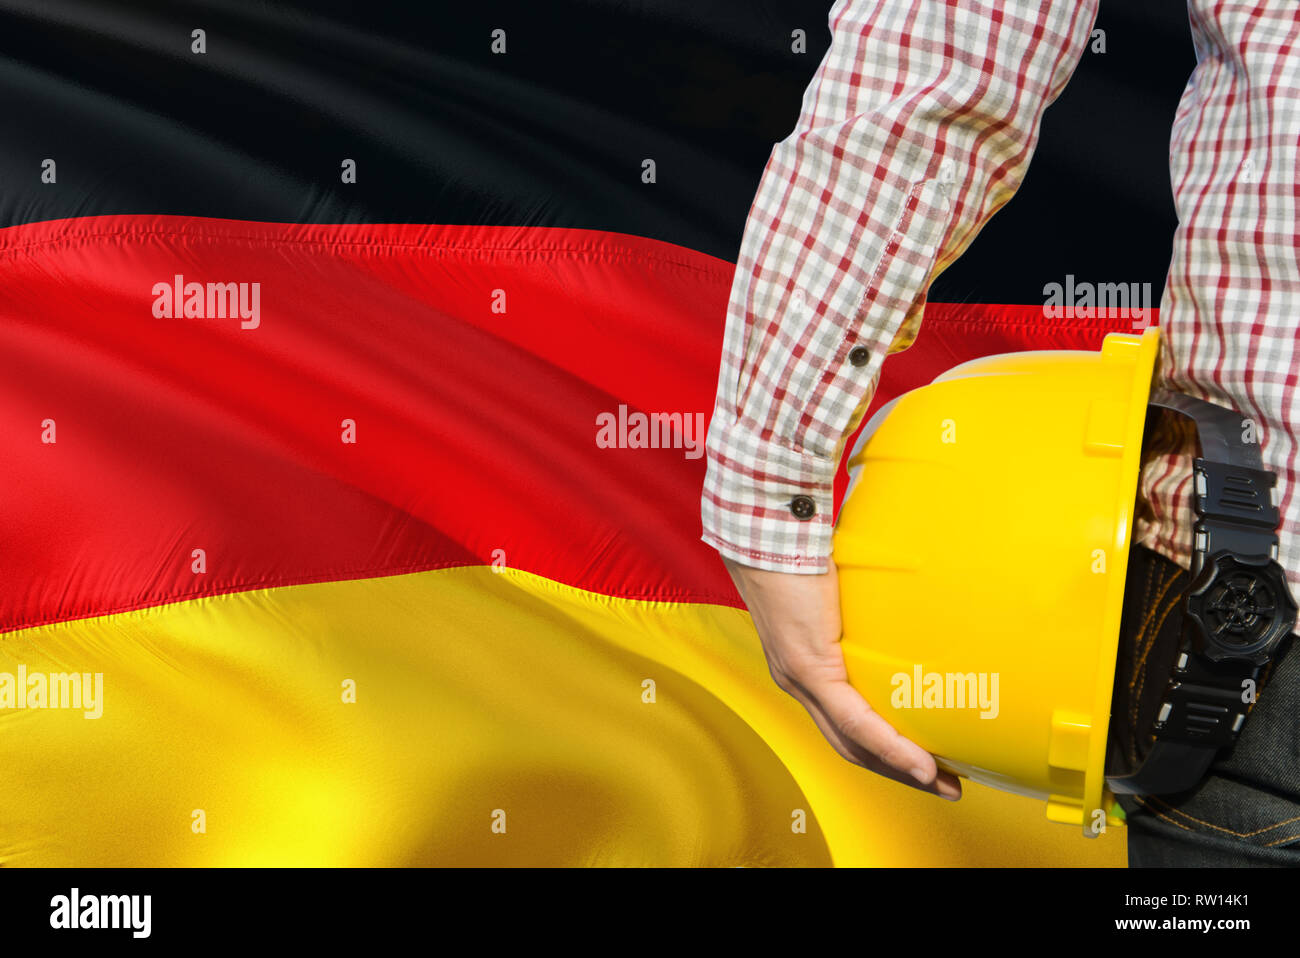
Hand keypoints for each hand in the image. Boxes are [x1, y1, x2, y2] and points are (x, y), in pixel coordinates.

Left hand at [723, 555, 960, 799]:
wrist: (769, 533)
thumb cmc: (800, 550)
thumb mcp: (838, 591)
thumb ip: (862, 606)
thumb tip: (906, 596)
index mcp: (804, 668)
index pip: (843, 725)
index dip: (882, 750)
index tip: (922, 762)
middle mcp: (798, 683)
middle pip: (850, 746)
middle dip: (897, 772)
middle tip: (942, 784)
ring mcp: (801, 679)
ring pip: (853, 743)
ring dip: (900, 770)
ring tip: (941, 782)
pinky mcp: (810, 668)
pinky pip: (854, 719)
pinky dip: (890, 747)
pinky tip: (921, 763)